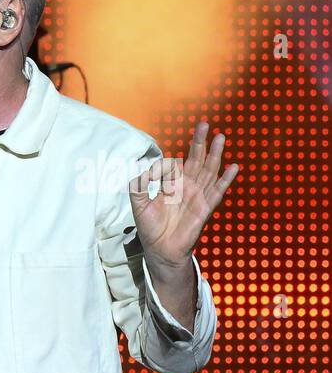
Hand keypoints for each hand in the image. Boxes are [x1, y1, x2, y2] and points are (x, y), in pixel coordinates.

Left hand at [127, 120, 238, 267]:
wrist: (160, 249)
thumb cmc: (151, 227)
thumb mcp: (139, 203)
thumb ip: (139, 185)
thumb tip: (147, 169)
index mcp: (172, 183)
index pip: (175, 163)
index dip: (167, 162)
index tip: (160, 168)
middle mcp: (188, 186)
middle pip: (196, 159)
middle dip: (200, 142)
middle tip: (205, 123)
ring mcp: (198, 195)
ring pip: (209, 170)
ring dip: (215, 154)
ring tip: (221, 137)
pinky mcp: (205, 207)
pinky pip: (217, 192)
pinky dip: (226, 180)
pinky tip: (234, 167)